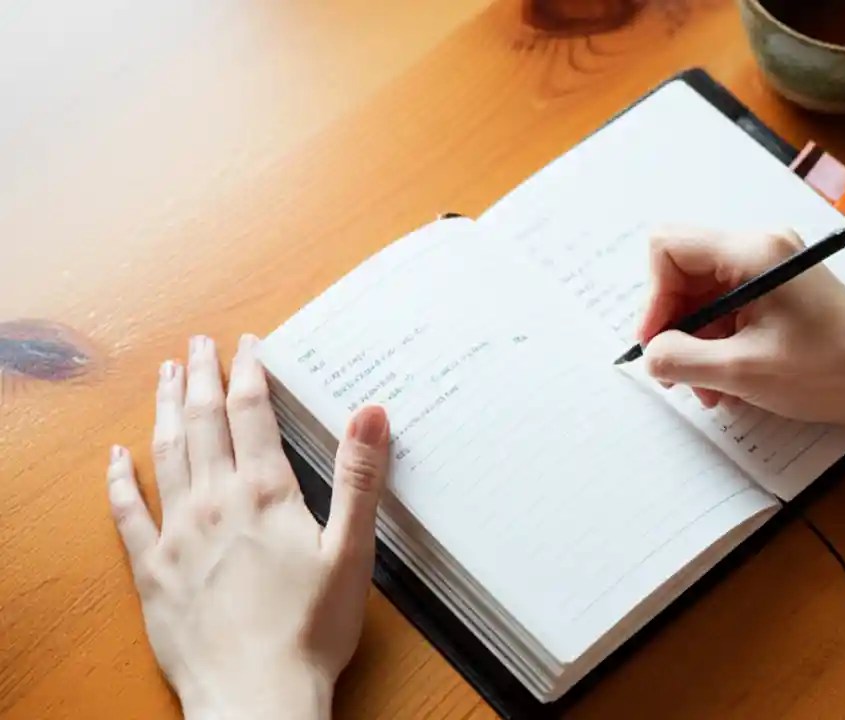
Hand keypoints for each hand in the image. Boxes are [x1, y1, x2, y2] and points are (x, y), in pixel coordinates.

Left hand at [106, 335, 390, 719]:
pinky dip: (120, 479)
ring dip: (163, 409)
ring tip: (164, 376)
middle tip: (199, 343)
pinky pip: (127, 512)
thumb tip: (371, 413)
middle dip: (200, 375)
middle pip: (201, 421)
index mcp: (265, 493)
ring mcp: (176, 533)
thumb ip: (360, 477)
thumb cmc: (312, 629)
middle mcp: (214, 501)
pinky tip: (116, 456)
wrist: (256, 694)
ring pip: (165, 454)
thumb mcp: (352, 550)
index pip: (251, 413)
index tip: (248, 344)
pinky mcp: (151, 568)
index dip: (249, 372)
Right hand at [637, 227, 844, 428]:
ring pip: (705, 294)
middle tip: (675, 374)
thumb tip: (650, 354)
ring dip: (696, 341)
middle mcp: (761, 247)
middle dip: (674, 325)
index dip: (653, 299)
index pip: (669, 249)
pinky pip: (730, 305)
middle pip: (684, 271)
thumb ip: (681, 358)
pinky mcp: (782, 289)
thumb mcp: (741, 371)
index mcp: (753, 252)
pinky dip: (719, 341)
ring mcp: (773, 267)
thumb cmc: (828, 373)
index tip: (657, 345)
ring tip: (708, 389)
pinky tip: (726, 379)